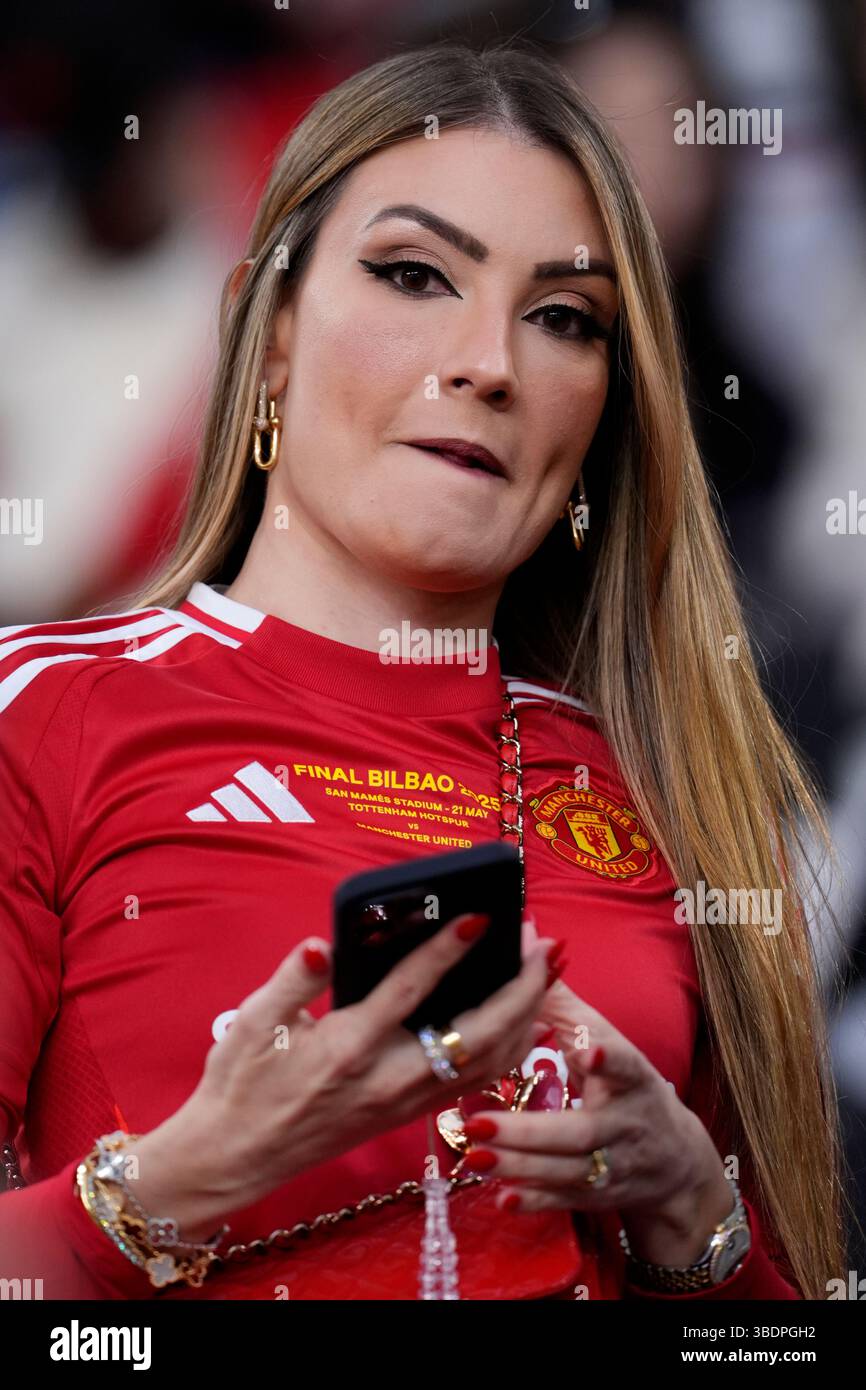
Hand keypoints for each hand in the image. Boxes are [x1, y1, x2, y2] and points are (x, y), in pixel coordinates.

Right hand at [131, 914, 555, 1238]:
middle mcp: (389, 1079)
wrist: (236, 1156)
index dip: (448, 950)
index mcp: (349, 1048)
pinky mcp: (409, 1114)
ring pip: (489, 1063)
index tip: (481, 917)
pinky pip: (476, 1081)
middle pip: (478, 1034)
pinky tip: (523, 1017)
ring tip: (545, 971)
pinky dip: (510, 1047)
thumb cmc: (241, 1084)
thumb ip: (292, 980)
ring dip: (526, 1015)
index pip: (411, 990)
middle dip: (521, 988)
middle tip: (546, 943)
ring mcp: (405, 1101)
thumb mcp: (252, 1024)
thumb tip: (323, 945)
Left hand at [460, 976, 734, 1264]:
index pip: (626, 1065)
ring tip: (473, 1154)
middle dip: (530, 1131)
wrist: (675, 1161)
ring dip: (520, 1166)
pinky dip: (536, 1202)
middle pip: (581, 1133)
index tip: (586, 1047)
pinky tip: (501, 1197)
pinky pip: (567, 1202)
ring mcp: (615, 1166)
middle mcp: (627, 1125)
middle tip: (479, 1123)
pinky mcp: (600, 1196)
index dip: (608, 1058)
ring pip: (569, 1171)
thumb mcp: (606, 1039)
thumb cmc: (624, 1084)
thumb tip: (530, 939)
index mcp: (632, 1078)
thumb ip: (562, 1000)